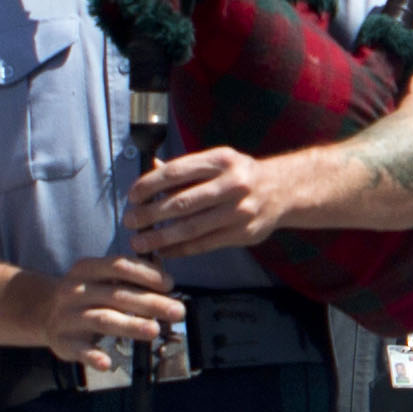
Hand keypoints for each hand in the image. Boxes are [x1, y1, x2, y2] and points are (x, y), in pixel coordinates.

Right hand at [38, 255, 188, 356]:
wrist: (44, 313)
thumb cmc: (87, 295)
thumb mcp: (102, 279)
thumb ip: (129, 278)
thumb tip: (167, 283)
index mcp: (87, 269)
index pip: (118, 266)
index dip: (146, 274)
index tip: (170, 284)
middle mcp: (75, 290)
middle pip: (117, 295)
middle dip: (150, 303)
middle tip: (177, 311)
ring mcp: (67, 316)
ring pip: (103, 319)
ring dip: (130, 325)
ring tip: (154, 330)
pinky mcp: (63, 342)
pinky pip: (79, 350)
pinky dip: (93, 357)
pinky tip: (107, 363)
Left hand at [130, 146, 295, 258]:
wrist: (282, 190)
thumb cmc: (241, 174)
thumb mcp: (218, 161)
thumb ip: (186, 169)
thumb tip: (151, 170)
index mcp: (220, 160)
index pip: (176, 172)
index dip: (149, 185)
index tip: (132, 196)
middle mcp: (231, 184)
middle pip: (181, 202)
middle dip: (149, 214)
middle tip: (130, 221)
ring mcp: (238, 210)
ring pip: (191, 227)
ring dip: (160, 237)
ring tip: (139, 241)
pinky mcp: (242, 233)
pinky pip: (204, 244)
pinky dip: (180, 250)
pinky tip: (163, 251)